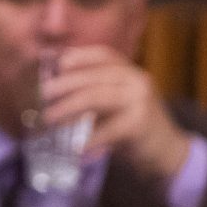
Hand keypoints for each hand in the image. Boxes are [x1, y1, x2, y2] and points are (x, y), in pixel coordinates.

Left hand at [43, 45, 193, 182]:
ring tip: (48, 118)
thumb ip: (94, 92)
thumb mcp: (115, 103)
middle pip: (95, 76)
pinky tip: (72, 147)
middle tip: (42, 94)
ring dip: (68, 107)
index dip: (79, 56)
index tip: (56, 63)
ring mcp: (140, 101)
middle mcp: (137, 80)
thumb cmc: (132, 127)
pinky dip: (86, 139)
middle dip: (65, 83)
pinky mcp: (139, 124)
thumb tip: (54, 88)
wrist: (164, 151)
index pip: (103, 55)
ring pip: (97, 97)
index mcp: (130, 72)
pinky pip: (106, 130)